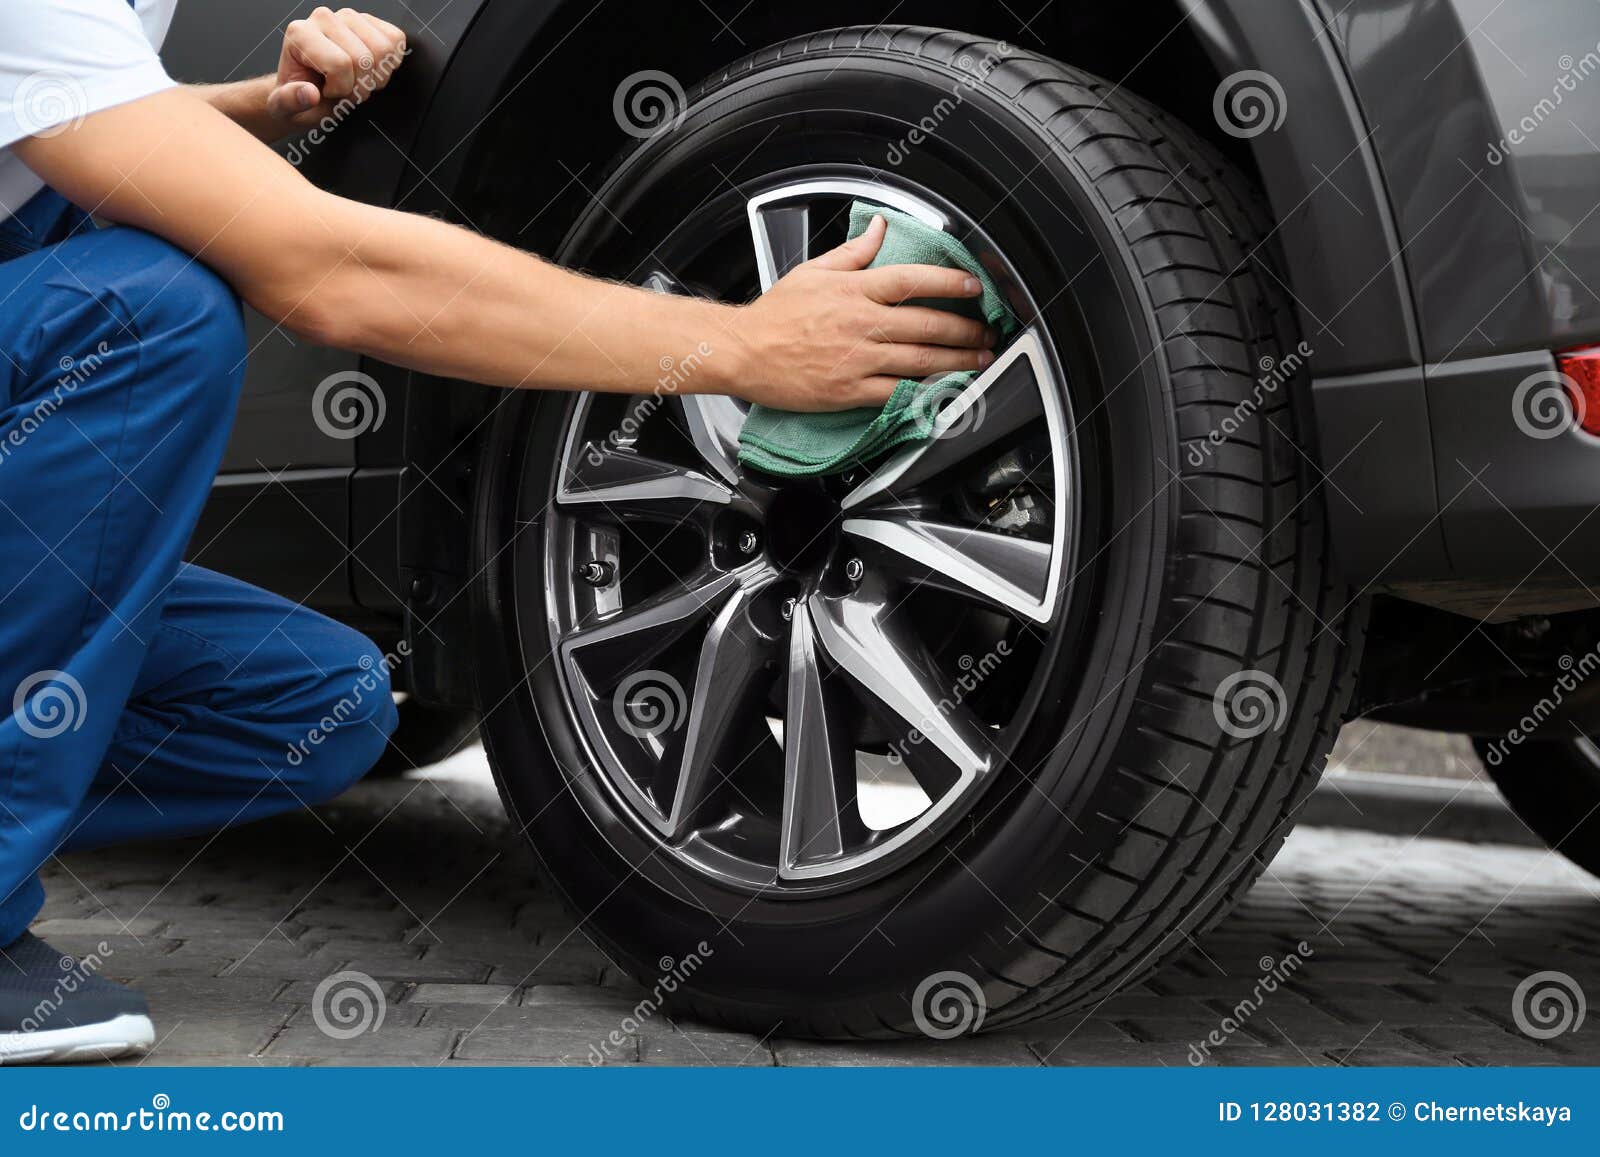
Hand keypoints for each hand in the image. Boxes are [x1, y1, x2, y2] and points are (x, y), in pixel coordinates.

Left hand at [268, 7, 407, 128]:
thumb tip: (309, 94)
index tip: (328, 92)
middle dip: (361, 86)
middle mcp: (323, 18)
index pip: (340, 63)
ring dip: (377, 76)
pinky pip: (396, 40)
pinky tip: (372, 69)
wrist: (311, 88)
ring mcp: (349, 17)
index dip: (342, 89)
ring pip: (383, 50)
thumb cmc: (302, 95)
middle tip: (346, 90)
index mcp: (300, 34)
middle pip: (365, 59)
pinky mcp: (370, 21)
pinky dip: (391, 63)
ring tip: (358, 81)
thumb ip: (290, 102)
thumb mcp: (287, 108)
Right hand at [728, 215, 998, 410]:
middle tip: (987, 332)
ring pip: (920, 360)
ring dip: (957, 361)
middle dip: (965, 329)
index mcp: (853, 291)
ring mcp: (857, 360)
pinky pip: (897, 392)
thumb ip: (854, 252)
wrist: (743, 352)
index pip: (912, 280)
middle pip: (926, 324)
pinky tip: (945, 389)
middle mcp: (860, 324)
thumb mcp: (813, 271)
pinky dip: (925, 392)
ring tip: (979, 359)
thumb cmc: (775, 315)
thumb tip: (880, 228)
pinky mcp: (849, 391)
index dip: (948, 282)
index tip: (973, 286)